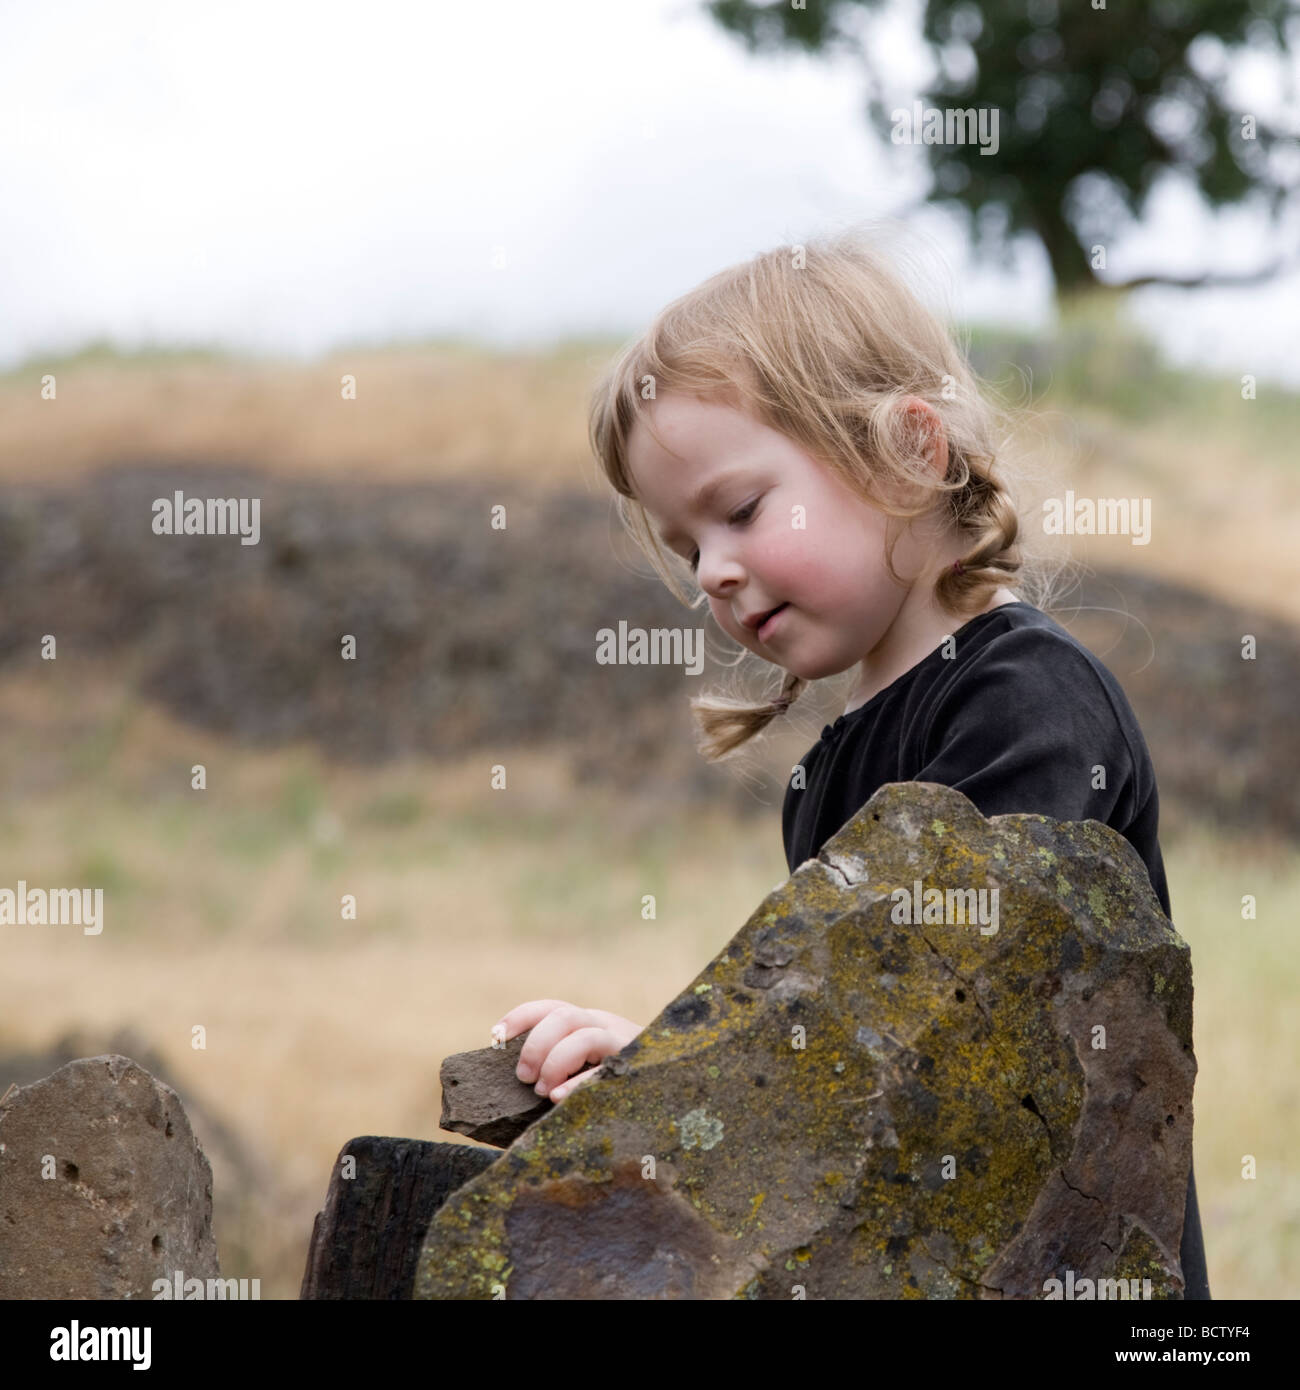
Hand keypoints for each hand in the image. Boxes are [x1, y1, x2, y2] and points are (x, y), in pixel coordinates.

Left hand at [492, 999, 642, 1102]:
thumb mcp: (589, 1062)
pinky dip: (577, 1084)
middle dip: (536, 1044)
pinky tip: (559, 1098)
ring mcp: (622, 1044)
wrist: (672, 1086)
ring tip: (543, 1090)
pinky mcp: (635, 1067)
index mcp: (588, 1022)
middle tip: (523, 1077)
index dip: (521, 1017)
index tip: (496, 1037)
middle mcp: (604, 1026)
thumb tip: (520, 1075)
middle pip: (564, 1016)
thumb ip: (561, 1061)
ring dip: (555, 1061)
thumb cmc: (618, 1082)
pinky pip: (604, 1071)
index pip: (551, 1007)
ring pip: (584, 1036)